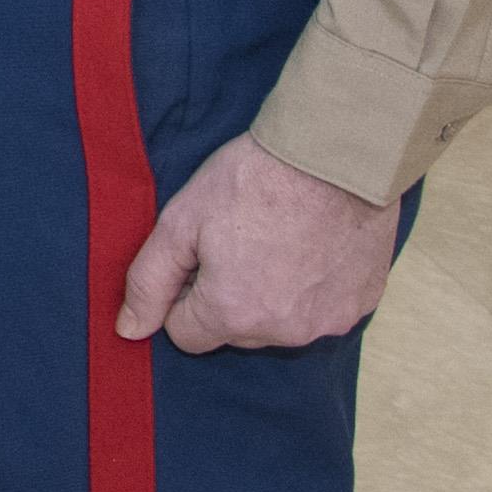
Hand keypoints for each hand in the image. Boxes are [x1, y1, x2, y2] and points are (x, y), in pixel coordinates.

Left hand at [122, 132, 401, 351]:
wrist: (334, 158)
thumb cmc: (251, 182)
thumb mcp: (179, 223)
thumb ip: (149, 282)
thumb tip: (130, 330)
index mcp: (234, 314)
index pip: (186, 334)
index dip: (182, 295)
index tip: (198, 256)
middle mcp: (284, 332)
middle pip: (233, 331)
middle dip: (225, 297)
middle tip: (236, 242)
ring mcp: (329, 322)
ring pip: (278, 325)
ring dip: (269, 296)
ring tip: (274, 240)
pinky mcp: (362, 305)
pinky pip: (320, 311)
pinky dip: (310, 289)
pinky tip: (309, 247)